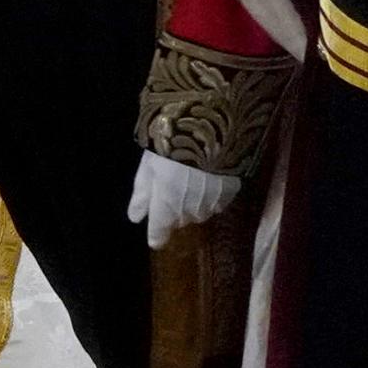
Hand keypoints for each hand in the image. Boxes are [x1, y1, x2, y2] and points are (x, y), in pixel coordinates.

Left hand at [126, 148, 244, 247]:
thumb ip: (142, 195)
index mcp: (166, 207)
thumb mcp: (148, 167)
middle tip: (172, 189)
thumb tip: (135, 218)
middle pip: (180, 220)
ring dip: (193, 204)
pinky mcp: (232, 191)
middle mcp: (190, 211)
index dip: (156, 236)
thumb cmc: (171, 146)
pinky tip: (209, 179)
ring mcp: (213, 202)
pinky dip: (212, 196)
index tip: (155, 239)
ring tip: (191, 181)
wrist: (213, 129)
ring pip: (200, 213)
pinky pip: (219, 202)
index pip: (159, 232)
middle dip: (174, 212)